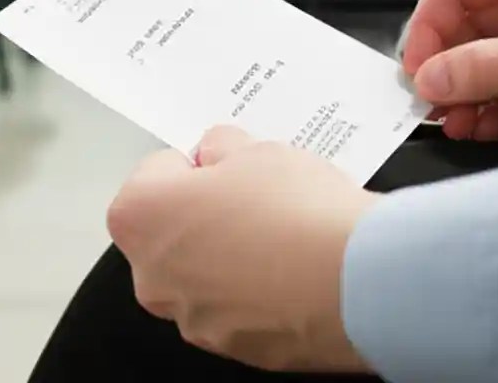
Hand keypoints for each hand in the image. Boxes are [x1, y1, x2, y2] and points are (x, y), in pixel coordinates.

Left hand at [107, 127, 373, 373]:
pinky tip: (294, 275)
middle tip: (257, 201)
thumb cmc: (298, 211)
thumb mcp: (256, 150)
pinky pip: (235, 310)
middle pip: (171, 231)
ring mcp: (190, 319)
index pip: (155, 173)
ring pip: (201, 275)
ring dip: (227, 258)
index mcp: (140, 217)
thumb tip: (217, 154)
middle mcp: (151, 276)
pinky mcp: (233, 348)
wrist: (358, 281)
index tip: (229, 168)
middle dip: (204, 215)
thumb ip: (221, 149)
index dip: (197, 165)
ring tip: (282, 240)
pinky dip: (256, 295)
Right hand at [404, 0, 497, 140]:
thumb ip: (484, 67)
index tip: (417, 69)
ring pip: (486, 60)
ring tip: (458, 123)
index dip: (428, 25)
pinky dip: (492, 106)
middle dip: (448, 68)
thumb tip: (429, 79)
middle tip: (432, 105)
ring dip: (467, 93)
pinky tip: (484, 126)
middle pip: (466, 26)